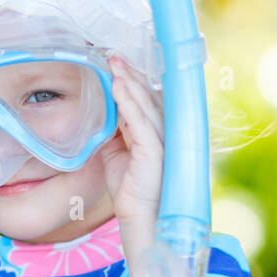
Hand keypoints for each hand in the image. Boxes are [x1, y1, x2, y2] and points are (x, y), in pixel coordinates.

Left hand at [100, 54, 163, 249]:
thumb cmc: (131, 191)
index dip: (135, 81)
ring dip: (129, 81)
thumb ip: (116, 132)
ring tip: (114, 63)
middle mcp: (169, 133)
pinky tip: (118, 85)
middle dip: (132, 74)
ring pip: (147, 104)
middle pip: (151, 96)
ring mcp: (166, 141)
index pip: (150, 100)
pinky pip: (140, 120)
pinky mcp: (156, 151)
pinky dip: (128, 101)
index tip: (118, 63)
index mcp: (162, 133)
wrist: (141, 221)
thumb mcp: (118, 155)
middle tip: (114, 55)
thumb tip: (106, 111)